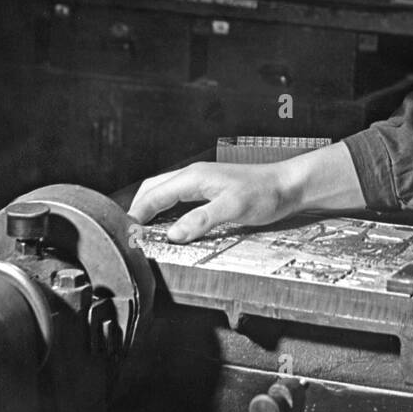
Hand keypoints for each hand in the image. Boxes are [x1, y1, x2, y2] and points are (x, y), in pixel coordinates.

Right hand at [127, 143, 366, 242]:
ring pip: (164, 192)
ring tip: (140, 231)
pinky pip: (178, 198)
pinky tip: (168, 225)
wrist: (289, 186)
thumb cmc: (265, 194)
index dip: (135, 215)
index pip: (153, 195)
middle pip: (153, 190)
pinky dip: (165, 210)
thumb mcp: (233, 208)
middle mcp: (193, 177)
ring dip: (150, 209)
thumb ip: (202, 220)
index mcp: (193, 177)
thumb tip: (172, 234)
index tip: (123, 235)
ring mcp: (202, 182)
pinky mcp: (211, 190)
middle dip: (136, 210)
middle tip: (127, 235)